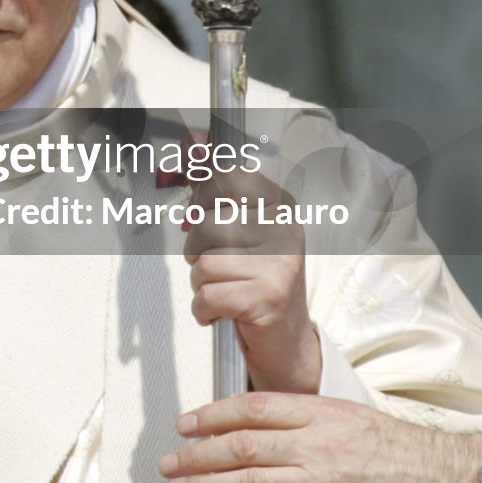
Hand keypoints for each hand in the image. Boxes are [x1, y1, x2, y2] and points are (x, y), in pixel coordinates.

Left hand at [158, 393, 481, 482]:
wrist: (451, 482)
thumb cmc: (408, 452)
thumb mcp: (354, 418)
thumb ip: (312, 422)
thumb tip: (270, 430)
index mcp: (321, 413)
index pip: (253, 407)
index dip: (213, 414)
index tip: (188, 422)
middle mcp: (316, 444)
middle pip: (242, 445)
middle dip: (197, 452)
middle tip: (170, 460)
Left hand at [187, 172, 320, 392]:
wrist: (287, 343)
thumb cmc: (257, 282)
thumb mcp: (241, 230)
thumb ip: (215, 186)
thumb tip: (194, 138)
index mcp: (281, 208)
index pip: (227, 178)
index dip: (204, 199)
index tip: (206, 218)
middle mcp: (285, 231)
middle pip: (206, 224)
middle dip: (199, 252)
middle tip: (221, 268)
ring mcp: (278, 264)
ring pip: (203, 264)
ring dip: (202, 285)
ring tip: (226, 292)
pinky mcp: (266, 297)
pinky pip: (206, 296)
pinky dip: (204, 310)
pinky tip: (224, 313)